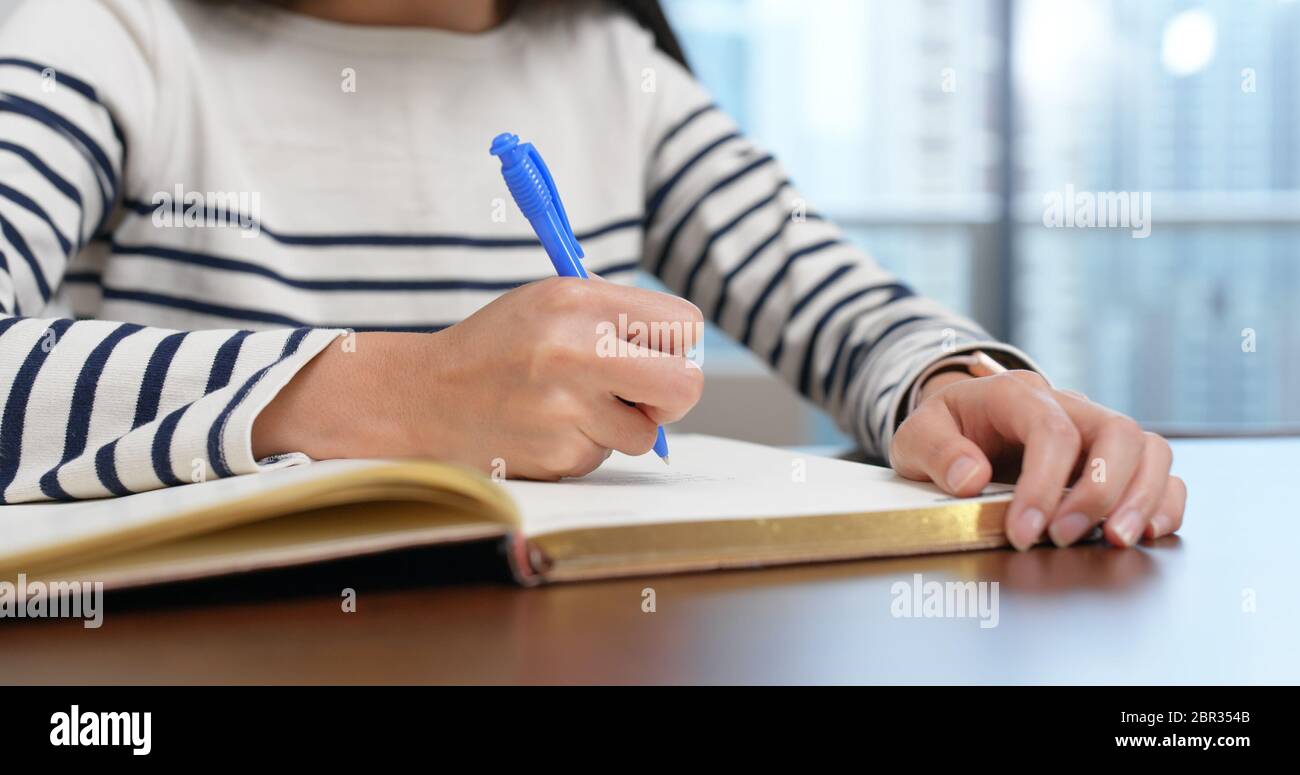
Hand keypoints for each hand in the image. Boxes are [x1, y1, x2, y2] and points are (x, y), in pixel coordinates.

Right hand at [254, 277, 703, 478]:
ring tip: (570, 406)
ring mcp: (568, 408)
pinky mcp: (558, 454)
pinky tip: (544, 427)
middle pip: (685, 387)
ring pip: (644, 432)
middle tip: (646, 395)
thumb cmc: (498, 347)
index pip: (684, 325)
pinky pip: (603, 456)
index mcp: (581, 302)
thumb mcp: (551, 302)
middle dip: (674, 396)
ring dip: (618, 425)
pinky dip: (583, 445)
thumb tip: (685, 348)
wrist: (422, 397)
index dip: (677, 344)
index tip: (657, 353)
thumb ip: (617, 315)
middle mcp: (578, 351)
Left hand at [889, 370, 1185, 550]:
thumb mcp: (917, 435)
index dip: (1044, 485)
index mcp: (1017, 393)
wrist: (961, 423)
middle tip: (1066, 537)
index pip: (1051, 430)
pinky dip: (1163, 502)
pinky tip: (1146, 533)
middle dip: (1100, 492)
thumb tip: (972, 479)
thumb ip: (936, 452)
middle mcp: (1069, 405)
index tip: (1024, 532)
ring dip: (1142, 499)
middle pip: (1117, 432)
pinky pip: (1160, 472)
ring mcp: (1097, 431)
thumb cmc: (944, 430)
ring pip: (1149, 449)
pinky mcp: (1115, 460)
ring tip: (1115, 541)